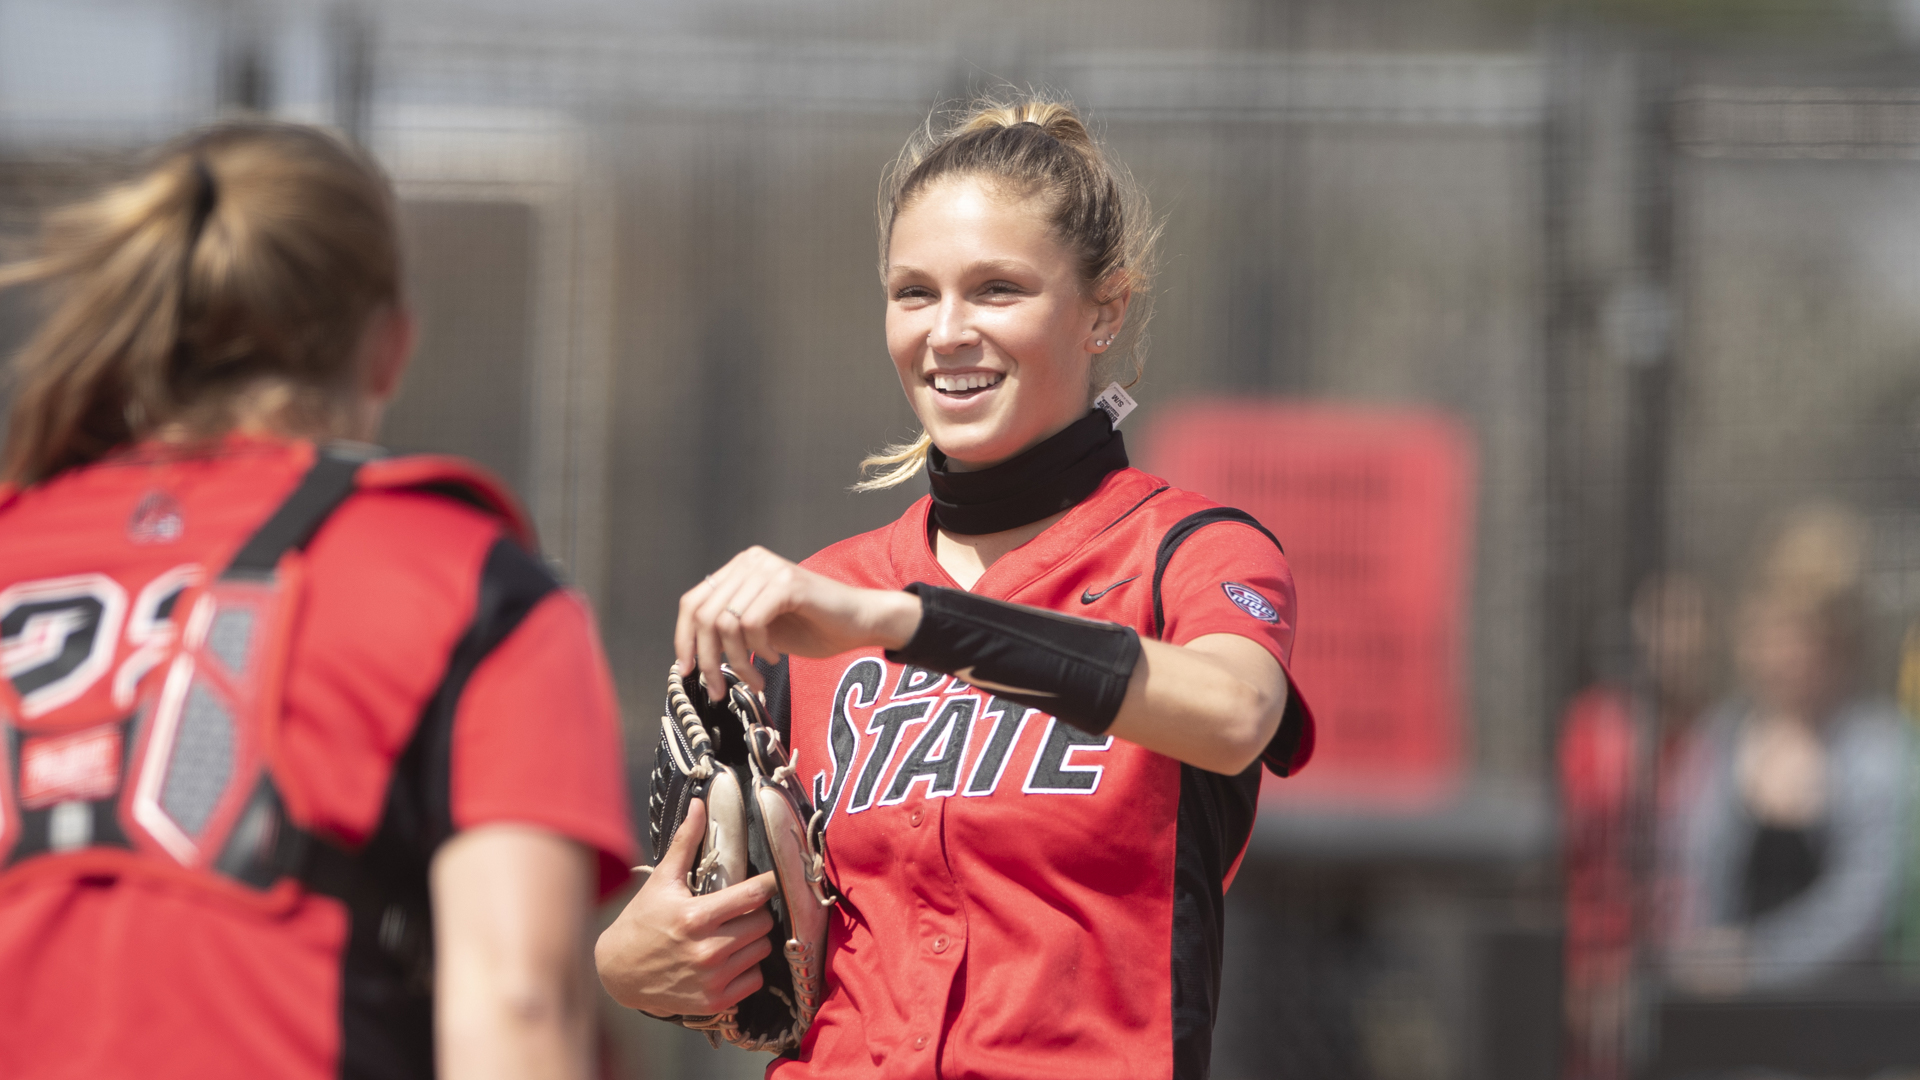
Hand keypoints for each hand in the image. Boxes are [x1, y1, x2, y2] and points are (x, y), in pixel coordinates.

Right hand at [594, 800, 778, 1016]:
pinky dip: (748, 969)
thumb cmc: (642, 921)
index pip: (753, 895)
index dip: (767, 884)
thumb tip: (699, 804)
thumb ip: (686, 842)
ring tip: (733, 934)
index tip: (770, 880)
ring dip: (753, 941)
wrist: (619, 973)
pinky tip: (729, 960)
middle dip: (755, 913)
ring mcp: (712, 979)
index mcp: (695, 917)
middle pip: (762, 923)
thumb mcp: (662, 881)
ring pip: (762, 950)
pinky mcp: (715, 1001)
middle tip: (740, 911)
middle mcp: (706, 950)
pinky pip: (755, 979)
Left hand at [678, 545, 921, 698]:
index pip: (692, 602)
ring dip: (737, 661)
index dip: (684, 639)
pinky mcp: (787, 583)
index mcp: (740, 569)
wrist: (860, 623)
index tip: (687, 671)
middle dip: (709, 659)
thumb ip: (729, 632)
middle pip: (703, 615)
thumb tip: (693, 655)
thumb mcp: (760, 631)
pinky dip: (758, 649)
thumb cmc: (814, 628)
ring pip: (726, 623)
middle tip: (720, 688)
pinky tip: (773, 657)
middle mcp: (750, 562)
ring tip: (756, 678)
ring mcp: (769, 569)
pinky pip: (752, 622)